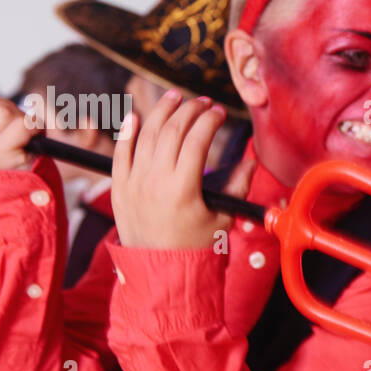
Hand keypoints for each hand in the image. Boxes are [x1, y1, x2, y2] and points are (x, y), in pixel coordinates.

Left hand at [111, 90, 255, 249]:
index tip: (220, 113)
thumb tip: (251, 163)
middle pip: (173, 130)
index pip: (197, 139)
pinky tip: (136, 115)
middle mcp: (155, 181)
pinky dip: (127, 131)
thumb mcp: (222, 219)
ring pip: (146, 134)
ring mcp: (134, 182)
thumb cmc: (196, 248)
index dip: (210, 120)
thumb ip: (237, 187)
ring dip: (162, 111)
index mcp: (183, 188)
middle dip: (191, 109)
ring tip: (175, 98)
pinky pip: (120, 152)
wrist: (161, 273)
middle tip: (203, 102)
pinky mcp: (119, 187)